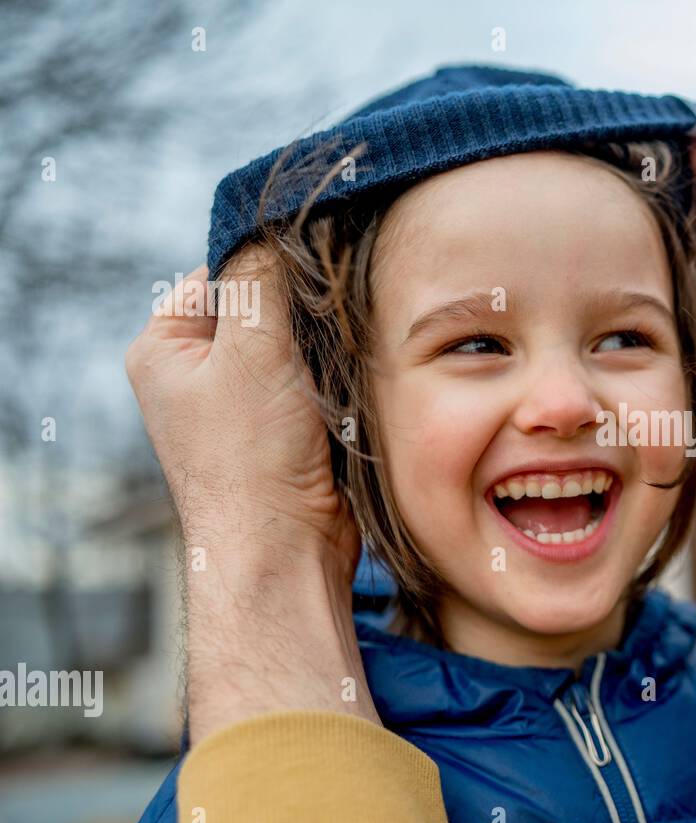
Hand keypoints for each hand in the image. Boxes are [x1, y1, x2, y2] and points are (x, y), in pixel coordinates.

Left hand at [126, 249, 356, 564]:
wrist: (285, 551)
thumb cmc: (251, 458)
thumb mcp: (252, 347)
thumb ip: (265, 276)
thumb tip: (285, 220)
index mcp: (165, 349)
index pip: (220, 272)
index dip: (267, 266)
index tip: (311, 268)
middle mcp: (198, 376)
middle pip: (263, 307)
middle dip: (303, 311)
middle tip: (332, 318)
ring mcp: (243, 406)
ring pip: (297, 345)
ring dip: (326, 349)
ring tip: (339, 363)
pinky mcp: (287, 432)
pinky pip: (319, 382)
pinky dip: (338, 380)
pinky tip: (350, 390)